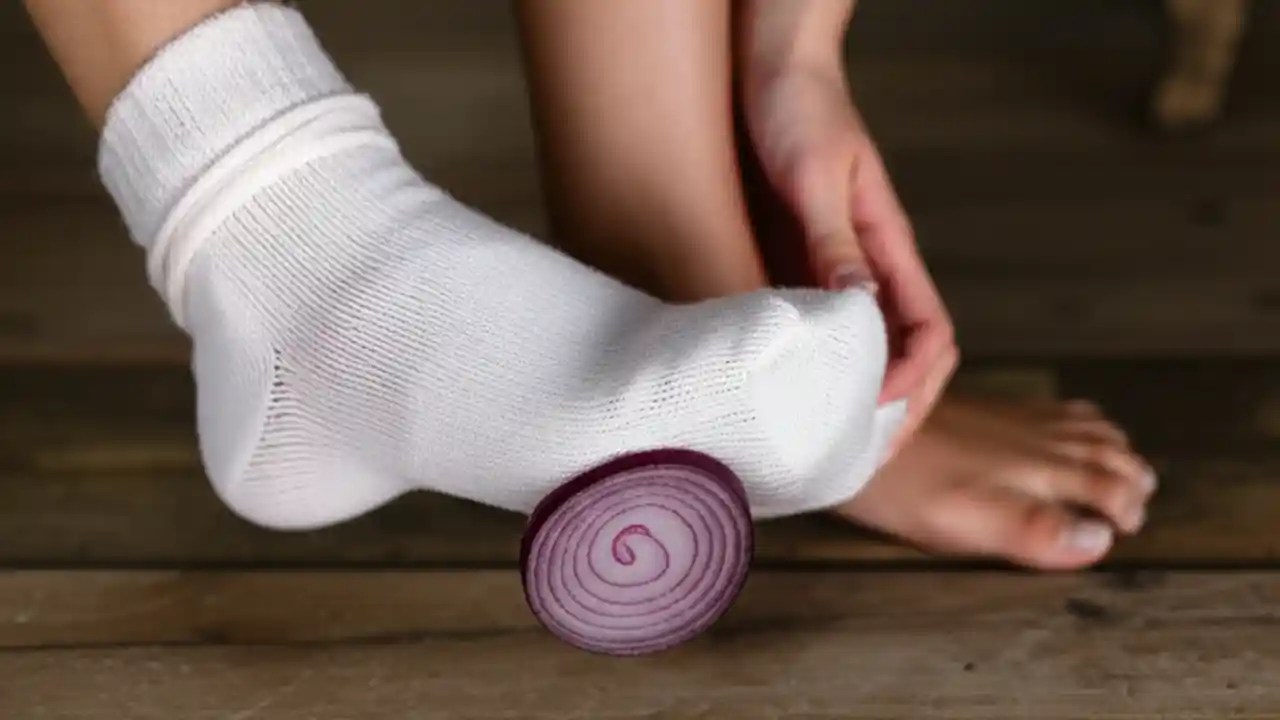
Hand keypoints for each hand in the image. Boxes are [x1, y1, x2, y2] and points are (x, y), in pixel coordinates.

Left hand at [742, 63, 956, 448]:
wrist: (772, 71)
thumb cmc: (799, 111)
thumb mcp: (813, 177)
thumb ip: (834, 240)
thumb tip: (859, 304)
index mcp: (889, 248)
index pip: (930, 330)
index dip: (913, 378)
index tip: (878, 411)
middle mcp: (872, 267)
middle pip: (911, 352)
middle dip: (899, 407)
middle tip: (862, 456)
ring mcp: (840, 270)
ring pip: (869, 349)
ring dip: (859, 397)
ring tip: (829, 442)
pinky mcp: (803, 266)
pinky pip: (822, 330)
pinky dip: (818, 367)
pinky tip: (791, 392)